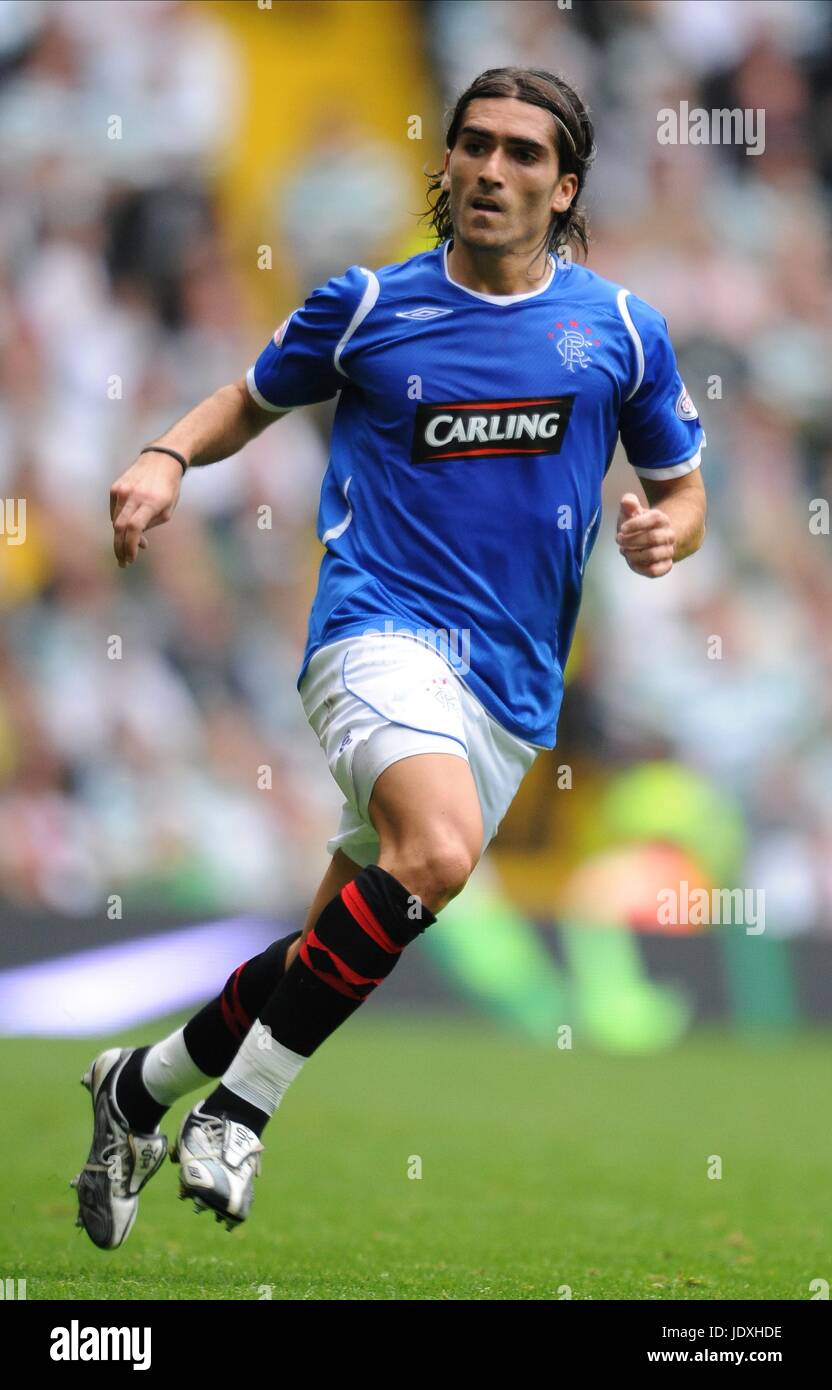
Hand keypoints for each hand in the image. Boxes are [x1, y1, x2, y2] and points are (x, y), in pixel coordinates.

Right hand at [110, 451, 183, 567]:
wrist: (161, 460)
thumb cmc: (168, 489)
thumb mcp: (167, 510)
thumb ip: (150, 525)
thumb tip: (138, 543)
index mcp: (151, 501)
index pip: (135, 527)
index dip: (130, 545)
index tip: (131, 559)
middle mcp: (134, 495)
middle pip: (120, 527)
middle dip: (120, 548)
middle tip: (123, 562)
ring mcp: (122, 490)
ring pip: (115, 521)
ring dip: (121, 537)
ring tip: (129, 548)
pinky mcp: (115, 488)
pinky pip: (114, 511)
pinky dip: (119, 523)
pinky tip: (127, 528)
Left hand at [616, 493, 674, 577]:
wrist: (647, 541)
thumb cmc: (636, 525)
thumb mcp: (631, 511)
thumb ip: (628, 503)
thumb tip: (628, 502)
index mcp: (662, 519)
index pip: (654, 518)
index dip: (636, 523)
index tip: (622, 528)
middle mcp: (668, 535)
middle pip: (653, 538)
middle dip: (632, 540)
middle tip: (619, 539)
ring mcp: (668, 551)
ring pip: (653, 555)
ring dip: (634, 555)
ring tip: (624, 551)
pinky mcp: (665, 566)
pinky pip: (655, 571)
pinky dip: (641, 568)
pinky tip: (632, 563)